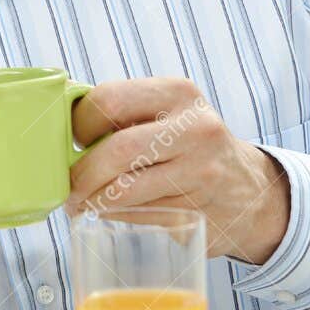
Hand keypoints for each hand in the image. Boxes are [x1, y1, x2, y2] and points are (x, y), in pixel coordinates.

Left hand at [65, 76, 290, 265]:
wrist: (249, 191)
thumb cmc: (190, 146)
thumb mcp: (169, 112)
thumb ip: (124, 112)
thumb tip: (60, 123)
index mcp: (178, 93)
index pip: (108, 100)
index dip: (80, 124)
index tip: (75, 140)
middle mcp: (195, 129)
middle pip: (116, 151)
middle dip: (81, 173)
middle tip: (69, 186)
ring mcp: (200, 173)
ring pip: (124, 191)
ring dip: (91, 201)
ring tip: (80, 203)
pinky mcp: (197, 213)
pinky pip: (138, 216)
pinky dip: (113, 216)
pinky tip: (108, 213)